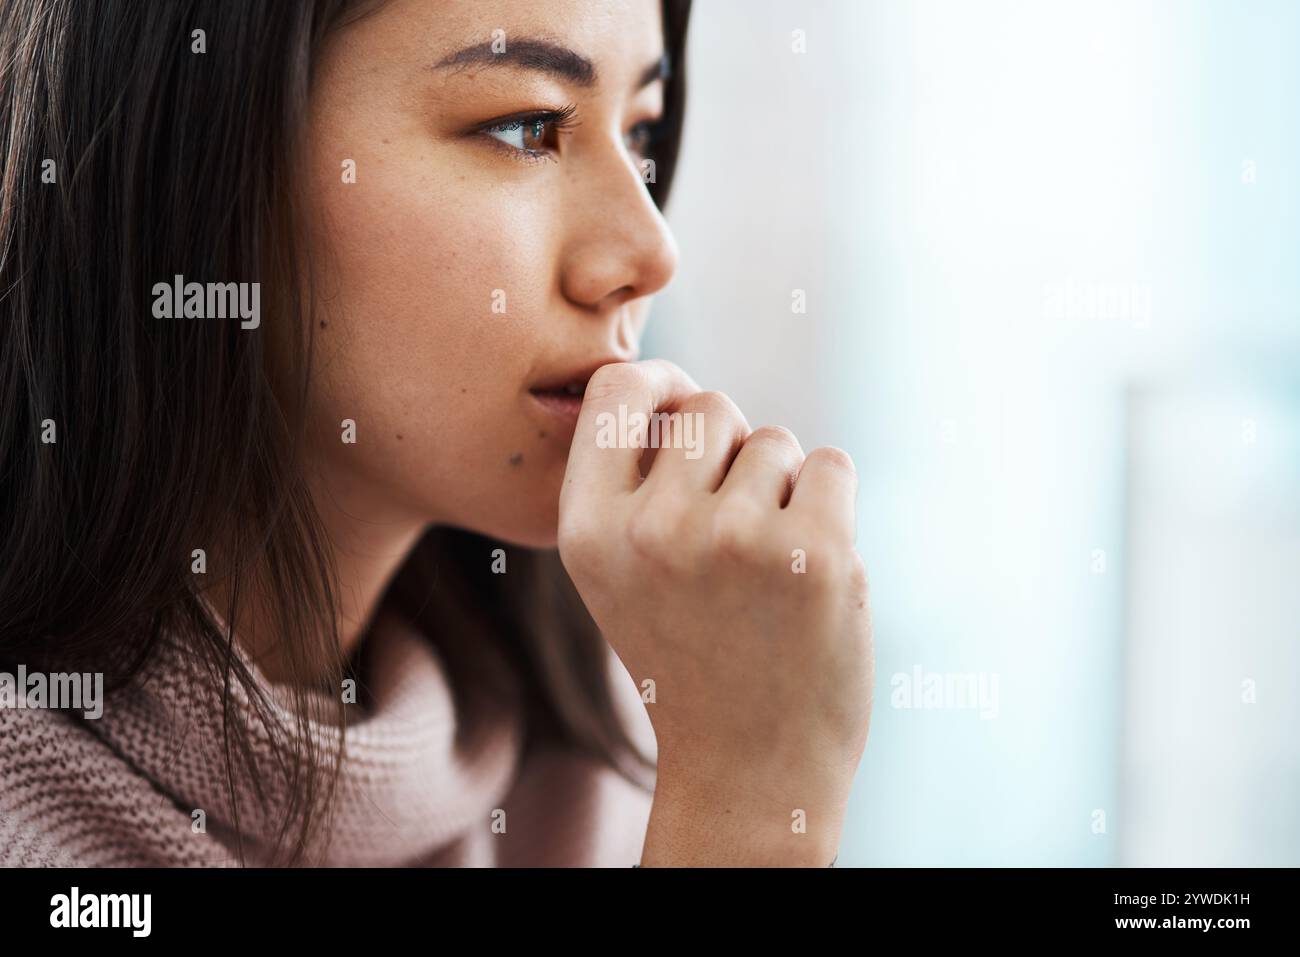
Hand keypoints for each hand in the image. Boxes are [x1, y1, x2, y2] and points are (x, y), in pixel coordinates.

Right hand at [558, 359, 873, 865]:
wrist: (751, 766)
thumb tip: (678, 387)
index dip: (658, 381)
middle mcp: (652, 530)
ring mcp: (736, 540)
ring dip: (782, 488)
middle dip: (731, 449)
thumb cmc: (689, 655)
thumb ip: (629, 486)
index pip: (616, 391)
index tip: (681, 401)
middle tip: (733, 529)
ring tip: (767, 568)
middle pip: (710, 408)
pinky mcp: (815, 554)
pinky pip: (831, 464)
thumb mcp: (619, 576)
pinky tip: (809, 570)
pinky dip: (829, 504)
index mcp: (588, 532)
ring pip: (775, 442)